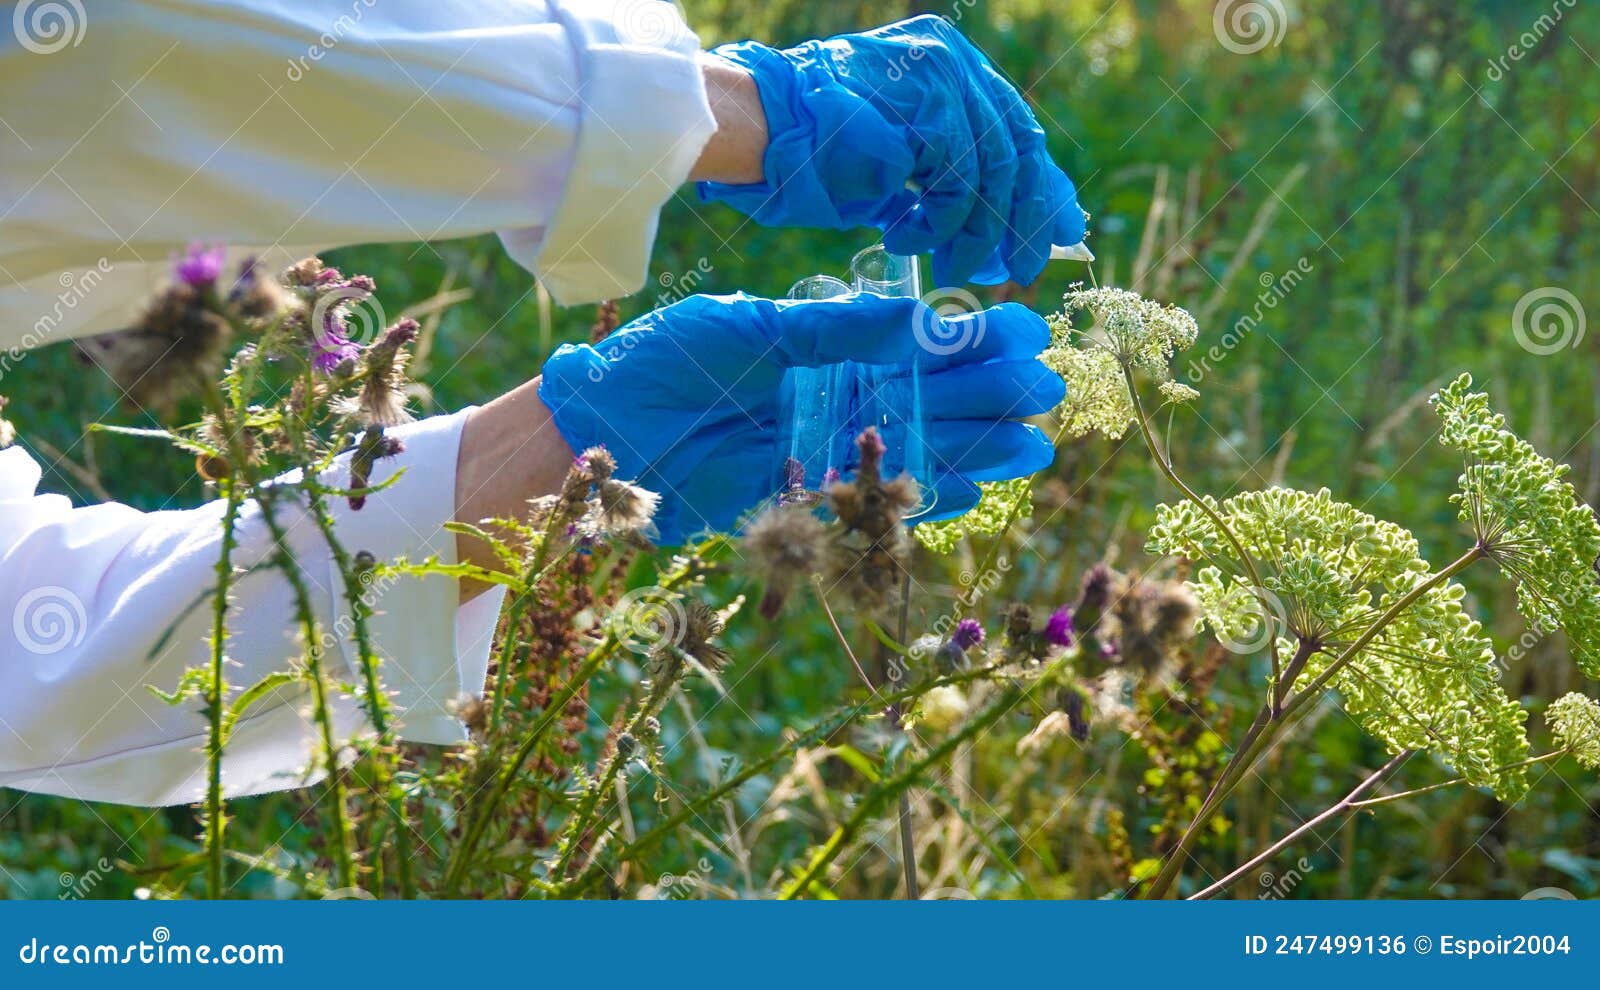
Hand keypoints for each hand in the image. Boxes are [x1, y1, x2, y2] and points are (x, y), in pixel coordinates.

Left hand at [537, 293, 1062, 544]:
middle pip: (933, 398)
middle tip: (1044, 393)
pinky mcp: (809, 495)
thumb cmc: (669, 358)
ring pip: (918, 449)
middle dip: (990, 395)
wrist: (607, 428)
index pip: (919, 342)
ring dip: (974, 450)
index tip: (1025, 334)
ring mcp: (828, 446)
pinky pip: (877, 499)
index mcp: (831, 345)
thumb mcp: (751, 328)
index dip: (974, 340)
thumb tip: (916, 317)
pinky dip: (921, 498)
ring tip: (1028, 448)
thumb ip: (832, 330)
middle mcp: (839, 395)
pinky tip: (968, 490)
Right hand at [697, 15, 1085, 288]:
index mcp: (946, 63)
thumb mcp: (895, 166)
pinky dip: (938, 226)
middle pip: (1018, 147)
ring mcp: (943, 76)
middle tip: (1023, 269)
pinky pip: (958, 184)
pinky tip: (905, 242)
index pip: (1014, 126)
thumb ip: (944, 180)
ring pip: (993, 172)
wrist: (761, 130)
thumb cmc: (810, 153)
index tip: (1061, 229)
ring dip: (974, 234)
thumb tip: (995, 230)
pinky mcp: (930, 108)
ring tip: (951, 270)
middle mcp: (952, 60)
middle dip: (1026, 217)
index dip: (1043, 185)